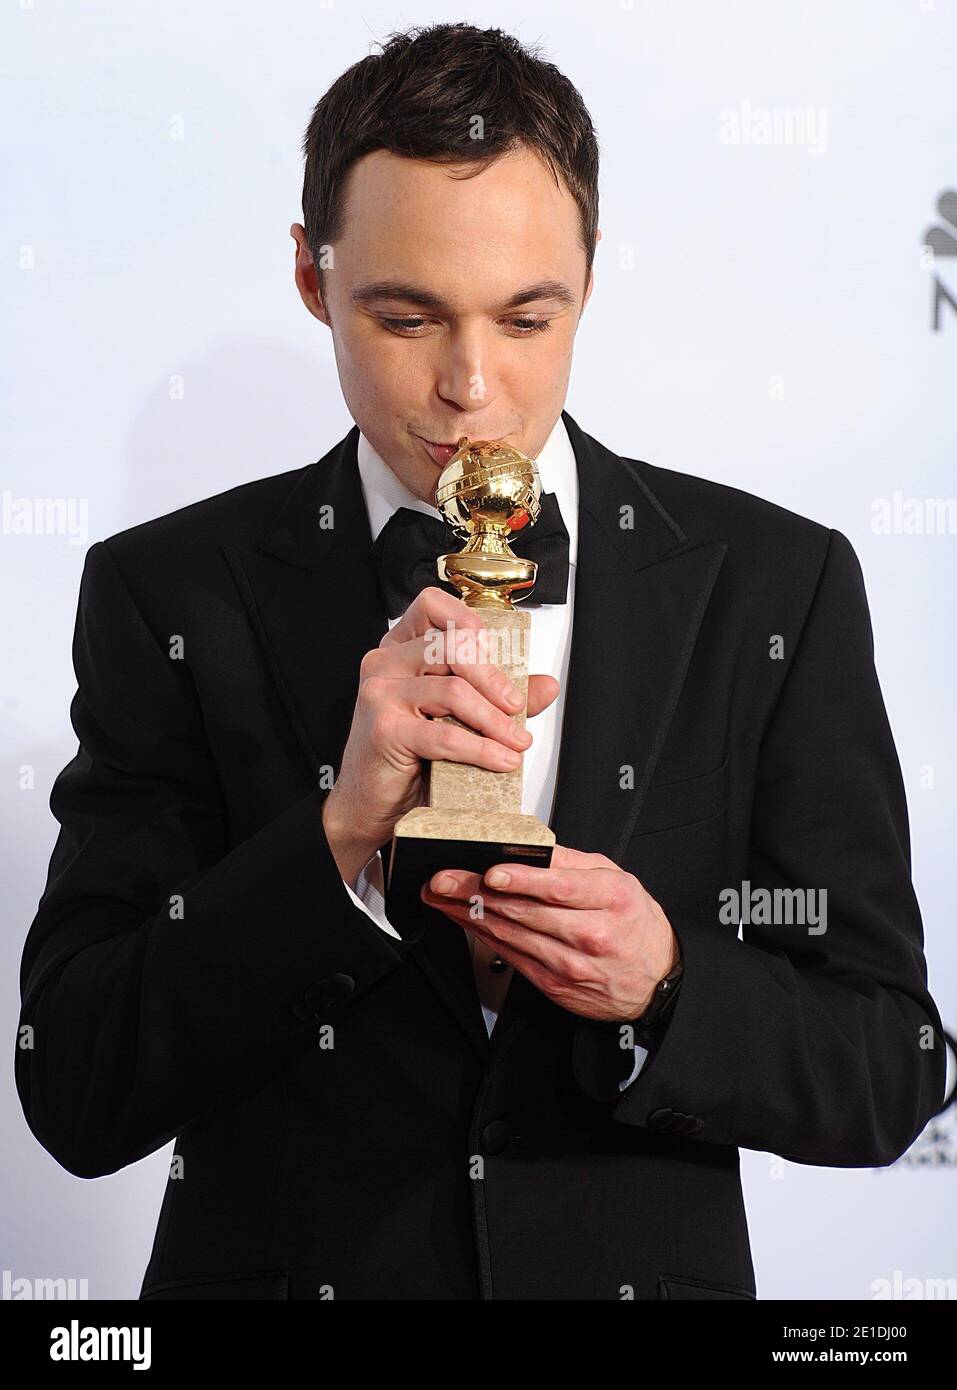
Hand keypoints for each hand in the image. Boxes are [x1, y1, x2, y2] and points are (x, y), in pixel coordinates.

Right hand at [323, 586, 559, 884]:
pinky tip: (499, 759)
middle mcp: (386, 664)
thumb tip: (544, 685)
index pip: (434, 607)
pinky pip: (444, 734)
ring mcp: (381, 694)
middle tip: (516, 705)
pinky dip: (481, 749)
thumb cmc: (407, 755)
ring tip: (515, 740)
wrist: (372, 803)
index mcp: (400, 650)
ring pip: (453, 690)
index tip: (501, 652)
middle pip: (451, 646)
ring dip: (494, 719)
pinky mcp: (384, 730)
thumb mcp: (456, 718)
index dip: (471, 622)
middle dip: (494, 678)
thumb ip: (497, 697)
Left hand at [419, 845, 678, 1021]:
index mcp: (609, 898)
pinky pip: (511, 955)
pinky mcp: (554, 983)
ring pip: (511, 934)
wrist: (656, 980)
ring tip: (442, 895)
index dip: (522, 880)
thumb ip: (573, 862)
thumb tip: (531, 847)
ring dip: (470, 913)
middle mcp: (590, 933)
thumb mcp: (617, 879)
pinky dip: (484, 935)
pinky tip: (466, 919)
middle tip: (443, 879)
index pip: (559, 888)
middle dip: (476, 893)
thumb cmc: (636, 924)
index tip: (492, 873)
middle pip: (524, 910)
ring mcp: (570, 963)